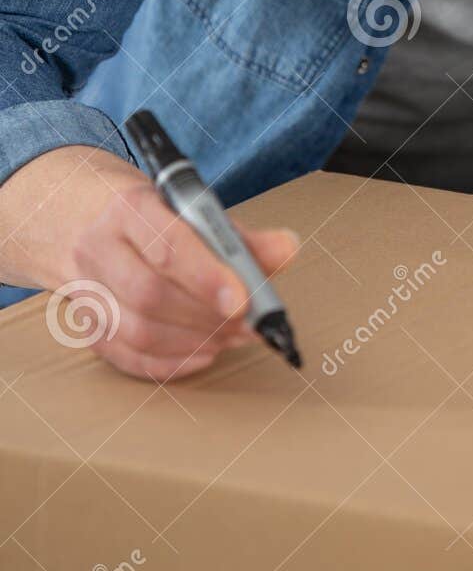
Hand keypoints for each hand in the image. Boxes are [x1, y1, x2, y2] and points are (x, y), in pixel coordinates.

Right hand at [61, 176, 299, 380]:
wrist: (86, 218)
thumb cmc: (153, 216)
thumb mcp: (194, 210)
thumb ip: (241, 236)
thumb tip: (287, 250)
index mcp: (130, 208)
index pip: (166, 246)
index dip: (207, 277)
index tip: (244, 301)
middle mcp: (99, 248)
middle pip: (149, 293)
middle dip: (207, 316)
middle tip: (249, 324)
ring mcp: (87, 290)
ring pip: (137, 331)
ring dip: (195, 341)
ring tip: (233, 337)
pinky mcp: (87, 326)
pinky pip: (128, 357)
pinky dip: (173, 363)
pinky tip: (205, 353)